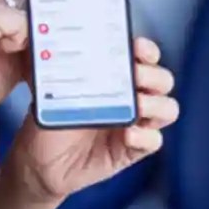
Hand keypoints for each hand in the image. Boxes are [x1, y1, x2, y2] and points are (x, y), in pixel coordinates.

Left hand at [4, 37, 178, 203]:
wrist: (41, 161)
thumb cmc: (51, 120)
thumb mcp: (55, 91)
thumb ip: (69, 72)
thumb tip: (69, 48)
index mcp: (117, 77)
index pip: (145, 58)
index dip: (147, 51)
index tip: (137, 47)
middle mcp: (132, 98)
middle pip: (163, 81)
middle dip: (154, 76)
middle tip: (135, 76)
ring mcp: (136, 124)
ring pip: (167, 109)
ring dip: (156, 104)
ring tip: (137, 105)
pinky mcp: (133, 150)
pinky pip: (154, 141)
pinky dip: (145, 136)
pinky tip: (128, 134)